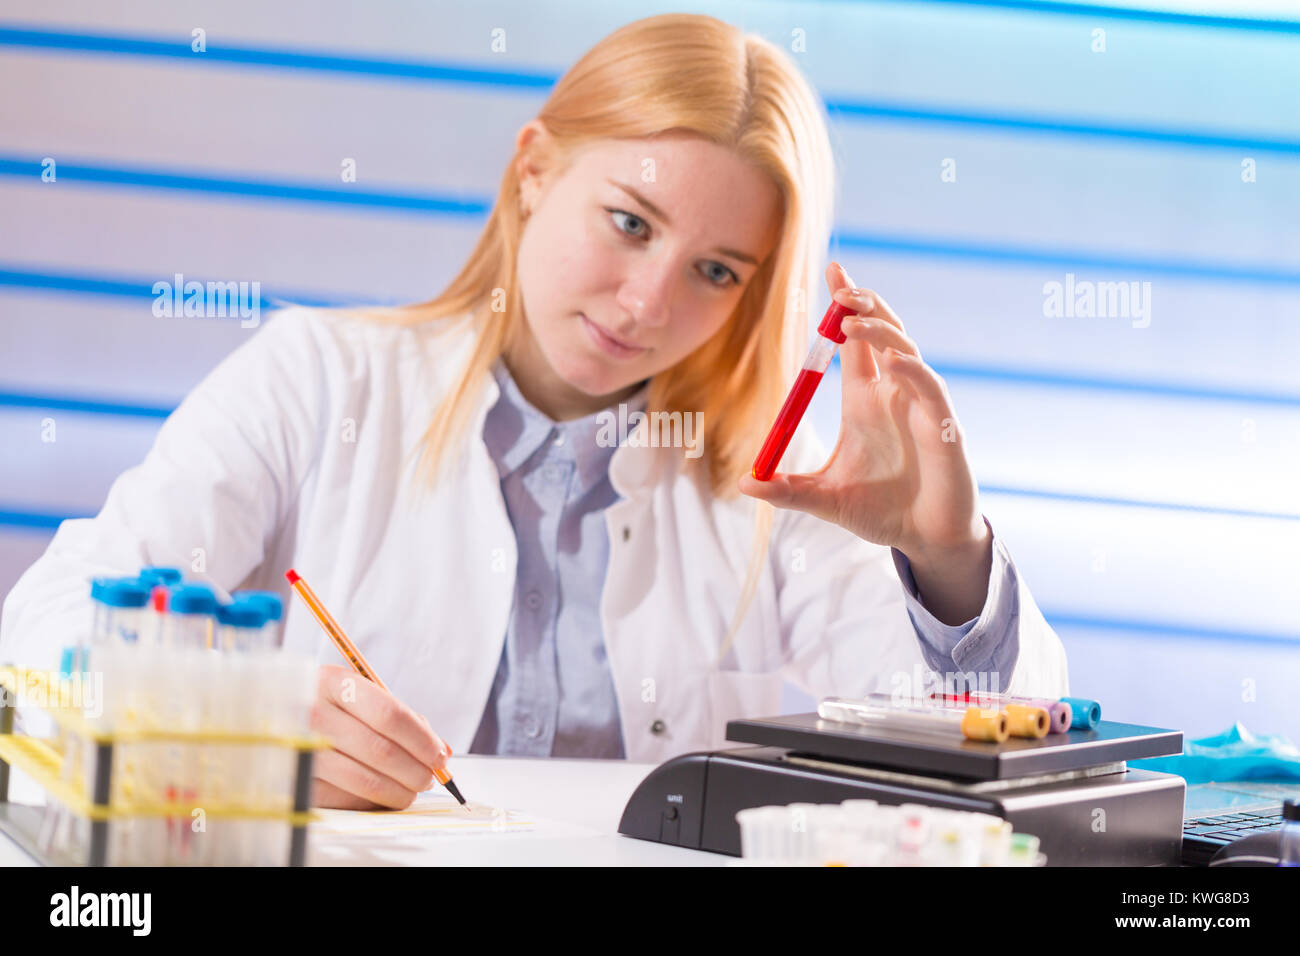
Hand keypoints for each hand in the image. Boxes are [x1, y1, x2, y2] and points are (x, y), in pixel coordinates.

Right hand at [308, 664, 450, 809]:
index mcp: (332, 682)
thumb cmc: (329, 704)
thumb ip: (402, 718)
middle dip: (416, 769)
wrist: (269, 713)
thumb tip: (442, 751)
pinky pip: (346, 797)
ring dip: (399, 790)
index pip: (390, 714)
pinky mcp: (295, 778)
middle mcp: (312, 713)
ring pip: (365, 779)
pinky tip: (383, 794)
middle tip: (431, 777)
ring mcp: (299, 748)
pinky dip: (373, 800)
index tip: (440, 755)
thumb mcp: (359, 694)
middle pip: (380, 750)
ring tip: (413, 789)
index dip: (422, 739)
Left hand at [739, 263, 992, 620]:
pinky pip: (930, 388)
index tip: (831, 268)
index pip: (855, 340)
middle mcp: (894, 394)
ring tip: (852, 320)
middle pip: (882, 332)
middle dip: (863, 305)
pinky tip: (893, 363)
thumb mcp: (824, 499)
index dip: (845, 305)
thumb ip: (786, 489)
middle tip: (839, 285)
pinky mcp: (944, 427)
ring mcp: (921, 407)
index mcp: (866, 400)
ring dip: (881, 331)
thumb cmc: (881, 512)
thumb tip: (742, 484)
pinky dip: (913, 371)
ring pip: (906, 350)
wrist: (923, 541)